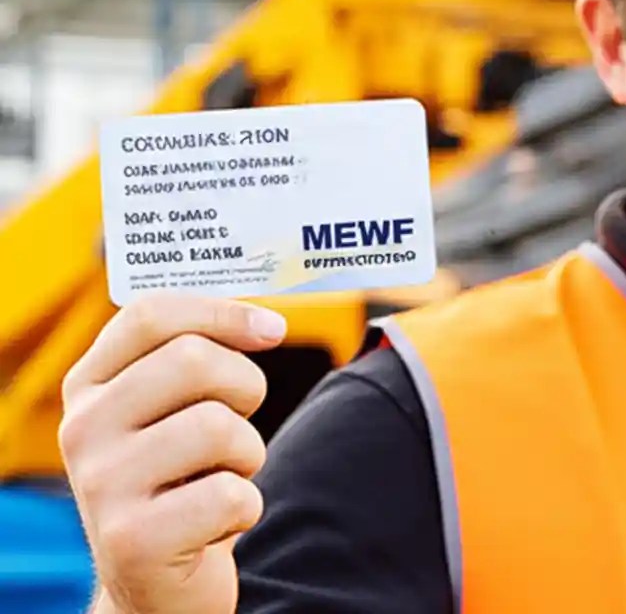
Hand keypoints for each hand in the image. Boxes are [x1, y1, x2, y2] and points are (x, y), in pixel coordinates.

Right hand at [59, 293, 286, 613]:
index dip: (223, 312)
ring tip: (221, 479)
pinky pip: (232, 495)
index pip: (151, 316)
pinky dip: (244, 510)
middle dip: (245, 388)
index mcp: (90, 386)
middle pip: (194, 360)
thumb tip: (266, 323)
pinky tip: (214, 525)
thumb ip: (200, 358)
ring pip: (220, 427)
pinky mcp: (133, 540)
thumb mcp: (175, 413)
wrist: (156, 583)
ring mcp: (102, 484)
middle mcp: (83, 429)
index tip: (271, 329)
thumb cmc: (183, 481)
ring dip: (248, 455)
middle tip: (238, 424)